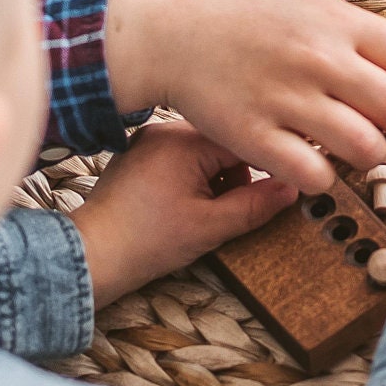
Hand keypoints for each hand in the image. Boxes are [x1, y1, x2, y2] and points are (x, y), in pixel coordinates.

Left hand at [71, 118, 295, 305]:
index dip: (266, 163)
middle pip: (224, 142)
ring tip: (202, 212)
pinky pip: (181, 155)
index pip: (243, 140)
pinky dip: (193, 177)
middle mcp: (166, 129)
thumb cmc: (146, 242)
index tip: (281, 182)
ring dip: (214, 177)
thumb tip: (293, 188)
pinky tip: (183, 205)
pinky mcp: (139, 154)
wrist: (93, 255)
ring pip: (204, 150)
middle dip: (235, 176)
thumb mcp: (211, 227)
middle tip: (229, 211)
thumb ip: (256, 205)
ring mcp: (150, 140)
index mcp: (185, 140)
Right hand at [102, 0, 385, 194]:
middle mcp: (318, 60)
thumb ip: (354, 32)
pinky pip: (315, 175)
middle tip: (384, 130)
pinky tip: (310, 163)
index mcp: (336, 23)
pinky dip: (322, 177)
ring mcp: (287, 100)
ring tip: (349, 149)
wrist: (171, 28)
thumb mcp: (305, 1)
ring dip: (366, 157)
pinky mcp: (255, 137)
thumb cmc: (242, 15)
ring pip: (365, 149)